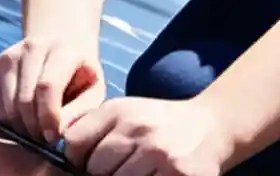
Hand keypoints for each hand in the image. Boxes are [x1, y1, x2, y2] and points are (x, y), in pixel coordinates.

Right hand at [0, 36, 106, 144]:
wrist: (60, 46)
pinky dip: (5, 119)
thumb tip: (58, 131)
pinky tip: (21, 119)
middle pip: (24, 98)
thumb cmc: (79, 75)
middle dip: (33, 127)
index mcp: (62, 51)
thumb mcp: (92, 91)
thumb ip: (80, 112)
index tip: (53, 136)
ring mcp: (9, 56)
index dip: (48, 117)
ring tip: (34, 130)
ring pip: (6, 103)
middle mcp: (32, 47)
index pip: (47, 87)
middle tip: (43, 138)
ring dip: (19, 126)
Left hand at [64, 97, 235, 175]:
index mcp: (119, 111)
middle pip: (95, 169)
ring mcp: (159, 153)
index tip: (87, 162)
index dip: (76, 158)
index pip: (75, 143)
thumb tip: (68, 158)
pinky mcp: (178, 173)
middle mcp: (138, 129)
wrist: (211, 126)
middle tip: (121, 167)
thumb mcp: (126, 113)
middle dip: (103, 173)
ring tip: (140, 170)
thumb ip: (95, 130)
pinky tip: (154, 174)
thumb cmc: (160, 123)